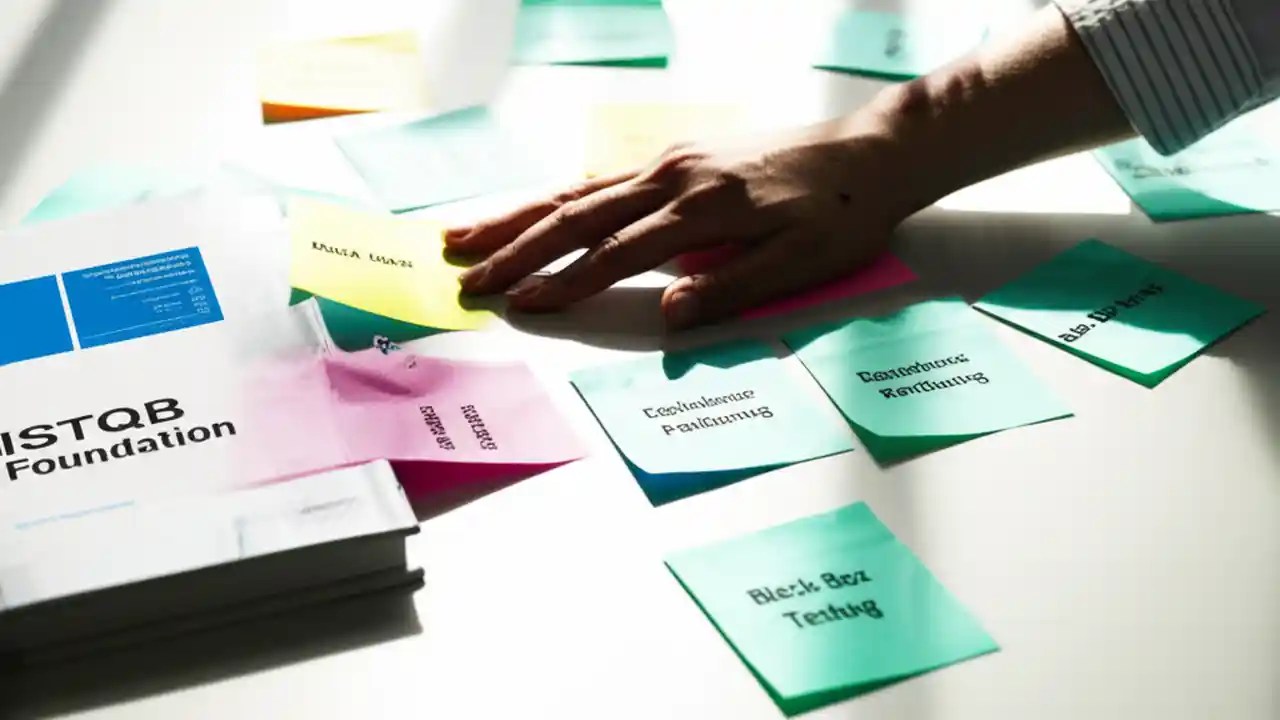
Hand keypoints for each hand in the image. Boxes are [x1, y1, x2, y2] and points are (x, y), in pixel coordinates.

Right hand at [448, 106, 918, 329]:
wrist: (871, 151)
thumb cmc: (842, 213)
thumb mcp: (801, 261)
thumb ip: (732, 288)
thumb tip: (670, 315)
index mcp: (701, 207)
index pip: (616, 252)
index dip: (566, 282)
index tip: (520, 305)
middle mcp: (674, 175)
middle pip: (577, 213)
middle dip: (516, 246)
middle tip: (465, 273)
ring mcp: (671, 160)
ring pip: (578, 189)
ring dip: (520, 215)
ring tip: (465, 234)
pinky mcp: (677, 157)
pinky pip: (600, 179)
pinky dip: (555, 198)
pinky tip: (532, 211)